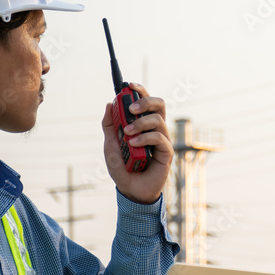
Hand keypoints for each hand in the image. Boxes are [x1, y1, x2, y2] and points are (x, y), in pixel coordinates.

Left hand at [101, 83, 173, 203]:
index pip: (146, 101)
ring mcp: (162, 140)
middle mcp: (155, 129)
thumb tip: (109, 104)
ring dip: (140, 123)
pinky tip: (133, 144)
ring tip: (127, 133)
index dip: (140, 90)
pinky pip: (159, 138)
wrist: (130, 189)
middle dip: (145, 101)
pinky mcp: (166, 152)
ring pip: (158, 120)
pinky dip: (144, 138)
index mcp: (143, 123)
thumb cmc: (122, 167)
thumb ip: (109, 125)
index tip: (129, 86)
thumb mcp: (110, 144)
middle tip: (131, 109)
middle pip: (159, 104)